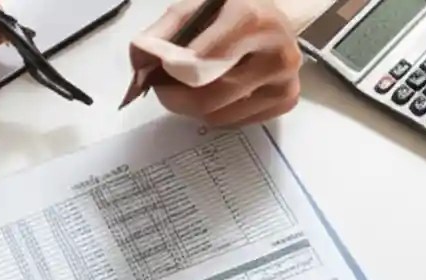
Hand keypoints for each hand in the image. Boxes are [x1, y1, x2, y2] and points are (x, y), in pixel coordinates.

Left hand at [131, 0, 303, 126]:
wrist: (276, 16)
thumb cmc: (233, 9)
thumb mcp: (199, 6)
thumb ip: (165, 31)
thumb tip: (140, 61)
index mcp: (253, 20)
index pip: (201, 62)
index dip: (172, 73)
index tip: (154, 74)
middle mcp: (276, 53)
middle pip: (208, 97)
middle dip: (176, 97)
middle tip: (162, 87)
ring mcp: (284, 81)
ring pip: (218, 116)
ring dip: (193, 107)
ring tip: (190, 85)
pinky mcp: (285, 101)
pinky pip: (234, 122)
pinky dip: (216, 112)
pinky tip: (217, 90)